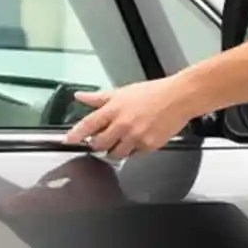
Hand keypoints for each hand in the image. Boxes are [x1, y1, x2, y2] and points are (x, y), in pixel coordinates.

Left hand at [63, 78, 196, 159]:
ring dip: (114, 150)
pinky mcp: (147, 146)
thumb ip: (99, 98)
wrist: (179, 98)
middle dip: (96, 144)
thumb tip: (80, 96)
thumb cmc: (153, 93)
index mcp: (114, 108)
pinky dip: (132, 150)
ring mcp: (135, 137)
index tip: (68, 141)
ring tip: (121, 139)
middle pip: (99, 144)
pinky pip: (133, 155)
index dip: (76, 134)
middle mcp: (122, 124)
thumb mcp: (122, 92)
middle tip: (99, 140)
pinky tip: (137, 139)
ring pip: (115, 154)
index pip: (88, 124)